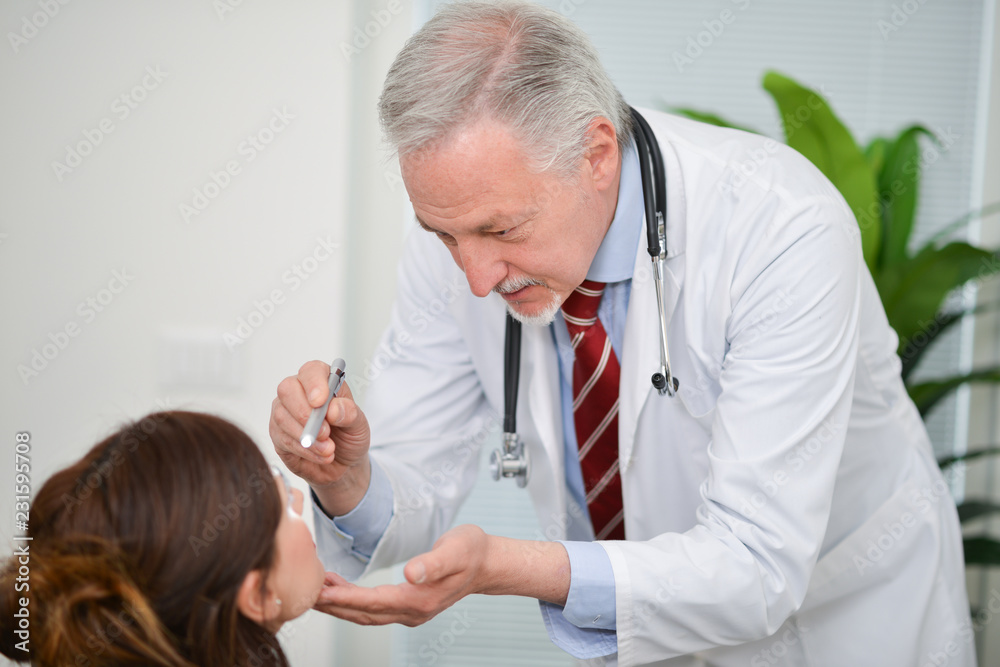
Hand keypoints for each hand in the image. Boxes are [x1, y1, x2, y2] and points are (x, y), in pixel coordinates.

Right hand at [269, 360, 371, 513]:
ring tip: (329, 449)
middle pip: (287, 389)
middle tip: (325, 432)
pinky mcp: (277, 435)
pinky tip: (320, 455)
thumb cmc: (349, 436)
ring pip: (282, 417)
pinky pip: (283, 439)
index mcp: (322, 381)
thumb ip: (350, 414)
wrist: (342, 462)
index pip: (311, 371)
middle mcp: (298, 392)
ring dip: (308, 436)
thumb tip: (333, 409)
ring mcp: (284, 412)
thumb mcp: (359, 426)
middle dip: (305, 412)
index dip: (314, 383)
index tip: (320, 401)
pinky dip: (304, 450)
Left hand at [313, 524, 489, 625]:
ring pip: (366, 614)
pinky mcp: (408, 604)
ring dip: (339, 605)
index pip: (373, 602)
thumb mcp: (455, 550)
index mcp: (419, 600)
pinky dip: (352, 601)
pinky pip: (373, 608)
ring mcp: (410, 611)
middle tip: (303, 593)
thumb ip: (432, 563)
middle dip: (332, 606)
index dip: (345, 598)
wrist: (488, 563)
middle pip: (363, 614)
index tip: (320, 591)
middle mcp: (412, 612)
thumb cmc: (472, 552)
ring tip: (314, 591)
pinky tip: (339, 587)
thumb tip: (411, 573)